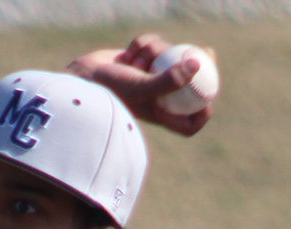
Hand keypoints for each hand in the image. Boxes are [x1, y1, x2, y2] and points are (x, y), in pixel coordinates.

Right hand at [67, 34, 213, 136]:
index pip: (188, 121)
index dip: (203, 111)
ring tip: (138, 61)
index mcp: (160, 114)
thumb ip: (170, 80)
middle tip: (207, 52)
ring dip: (156, 51)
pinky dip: (142, 45)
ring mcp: (147, 77)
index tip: (210, 94)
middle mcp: (156, 97)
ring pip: (167, 57)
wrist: (80, 79)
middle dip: (197, 67)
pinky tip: (128, 53)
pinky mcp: (137, 59)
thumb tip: (198, 64)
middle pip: (187, 84)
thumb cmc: (110, 92)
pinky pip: (151, 45)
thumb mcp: (142, 88)